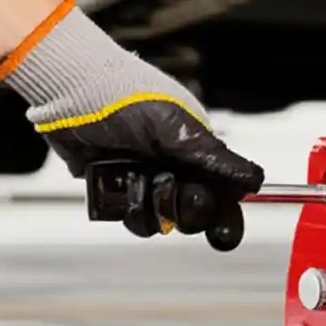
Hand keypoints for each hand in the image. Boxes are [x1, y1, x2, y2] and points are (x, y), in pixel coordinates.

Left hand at [0, 0, 264, 240]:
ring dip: (148, 206)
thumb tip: (254, 180)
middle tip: (168, 184)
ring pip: (159, 221)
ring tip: (135, 177)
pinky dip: (123, 204)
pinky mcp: (114, 188)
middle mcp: (173, 167)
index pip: (222, 192)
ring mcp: (143, 179)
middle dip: (182, 208)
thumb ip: (214, 158)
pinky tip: (114, 180)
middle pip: (193, 214)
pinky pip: (129, 216)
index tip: (220, 232)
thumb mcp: (175, 126)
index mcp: (195, 149)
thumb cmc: (125, 97)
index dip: (223, 213)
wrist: (70, 93)